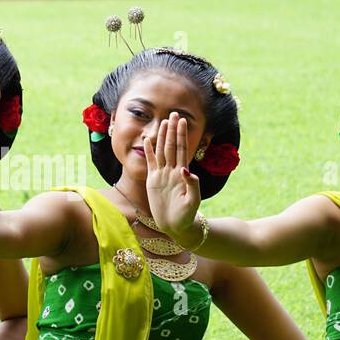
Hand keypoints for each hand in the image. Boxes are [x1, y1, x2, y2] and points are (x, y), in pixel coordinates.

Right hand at [145, 112, 203, 246]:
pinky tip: (147, 141)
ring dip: (162, 137)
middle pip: (171, 146)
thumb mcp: (193, 201)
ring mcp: (162, 175)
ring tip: (163, 123)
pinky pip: (150, 163)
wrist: (176, 226)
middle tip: (173, 114)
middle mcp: (172, 171)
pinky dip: (148, 152)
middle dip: (173, 130)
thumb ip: (192, 185)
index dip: (181, 135)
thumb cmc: (187, 215)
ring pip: (161, 152)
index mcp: (182, 174)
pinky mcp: (153, 181)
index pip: (181, 149)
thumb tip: (185, 170)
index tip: (182, 121)